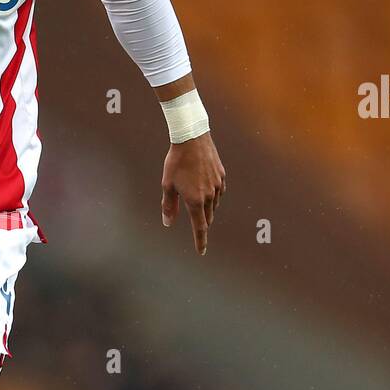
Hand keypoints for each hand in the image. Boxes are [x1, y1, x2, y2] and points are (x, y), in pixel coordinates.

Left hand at [161, 133, 225, 254]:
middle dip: (201, 222)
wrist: (192, 138)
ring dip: (205, 208)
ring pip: (213, 205)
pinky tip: (205, 188)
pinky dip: (212, 196)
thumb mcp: (167, 185)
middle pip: (207, 218)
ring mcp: (217, 186)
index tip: (202, 252)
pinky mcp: (222, 176)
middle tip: (193, 221)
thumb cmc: (176, 161)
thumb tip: (168, 223)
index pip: (199, 227)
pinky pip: (218, 192)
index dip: (200, 241)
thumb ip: (169, 206)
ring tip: (194, 196)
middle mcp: (209, 196)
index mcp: (195, 200)